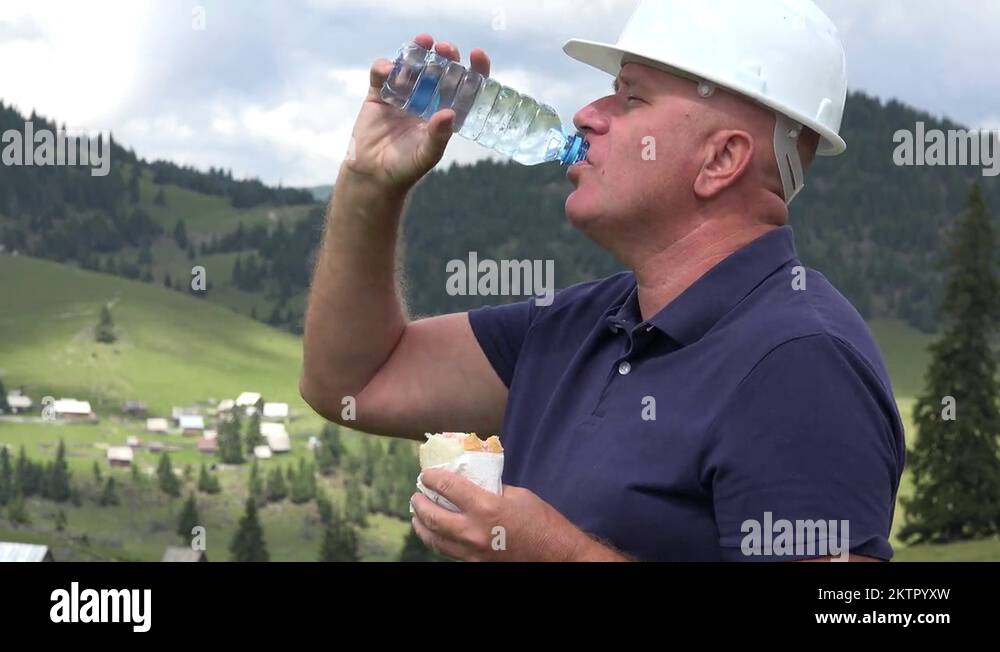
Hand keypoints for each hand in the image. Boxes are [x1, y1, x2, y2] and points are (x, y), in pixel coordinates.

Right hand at [347, 34, 491, 194]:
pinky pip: (382, 75)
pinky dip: (384, 68)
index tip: (477, 55)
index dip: (474, 70)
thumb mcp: (427, 155)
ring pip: (412, 66)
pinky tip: (388, 68)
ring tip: (423, 42)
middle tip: (446, 48)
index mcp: (445, 112)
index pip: (465, 87)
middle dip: (445, 56)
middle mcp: (427, 99)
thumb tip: (449, 113)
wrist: (374, 175)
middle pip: (439, 70)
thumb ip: (439, 136)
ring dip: (417, 52)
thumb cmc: (406, 167)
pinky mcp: (379, 95)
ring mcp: (403, 95)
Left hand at [411, 469, 626, 561]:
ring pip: (435, 539)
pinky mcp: (476, 564)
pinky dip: (438, 540)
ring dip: (421, 525)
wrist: (556, 556)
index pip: (448, 487)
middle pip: (433, 516)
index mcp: (486, 507)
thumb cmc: (542, 521)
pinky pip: (449, 551)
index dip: (432, 477)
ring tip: (417, 515)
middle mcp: (474, 531)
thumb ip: (491, 490)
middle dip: (420, 502)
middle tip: (417, 494)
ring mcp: (473, 552)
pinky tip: (435, 533)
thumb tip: (473, 483)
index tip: (427, 473)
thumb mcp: (517, 495)